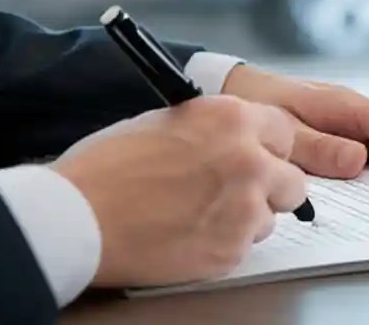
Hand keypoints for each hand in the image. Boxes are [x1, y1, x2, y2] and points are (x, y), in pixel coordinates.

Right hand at [51, 96, 307, 287]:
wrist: (77, 217)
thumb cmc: (107, 168)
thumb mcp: (168, 121)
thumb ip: (214, 129)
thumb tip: (235, 139)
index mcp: (232, 119)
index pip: (284, 131)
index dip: (269, 148)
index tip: (259, 157)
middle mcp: (248, 160)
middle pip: (292, 180)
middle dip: (270, 188)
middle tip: (238, 194)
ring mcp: (245, 208)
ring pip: (270, 217)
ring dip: (245, 219)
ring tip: (199, 216)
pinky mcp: (231, 250)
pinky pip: (244, 248)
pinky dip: (222, 245)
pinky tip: (187, 235)